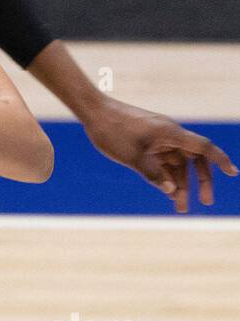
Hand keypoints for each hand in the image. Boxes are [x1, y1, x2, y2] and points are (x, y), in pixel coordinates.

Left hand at [82, 97, 237, 212]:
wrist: (94, 113)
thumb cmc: (113, 131)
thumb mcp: (133, 157)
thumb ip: (154, 175)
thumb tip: (172, 191)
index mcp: (170, 133)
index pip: (203, 147)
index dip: (220, 160)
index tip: (233, 173)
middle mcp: (169, 135)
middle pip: (194, 159)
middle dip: (201, 181)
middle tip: (205, 202)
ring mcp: (159, 139)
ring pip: (178, 164)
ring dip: (181, 184)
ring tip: (180, 208)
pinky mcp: (149, 143)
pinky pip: (164, 162)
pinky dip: (167, 177)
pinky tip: (169, 193)